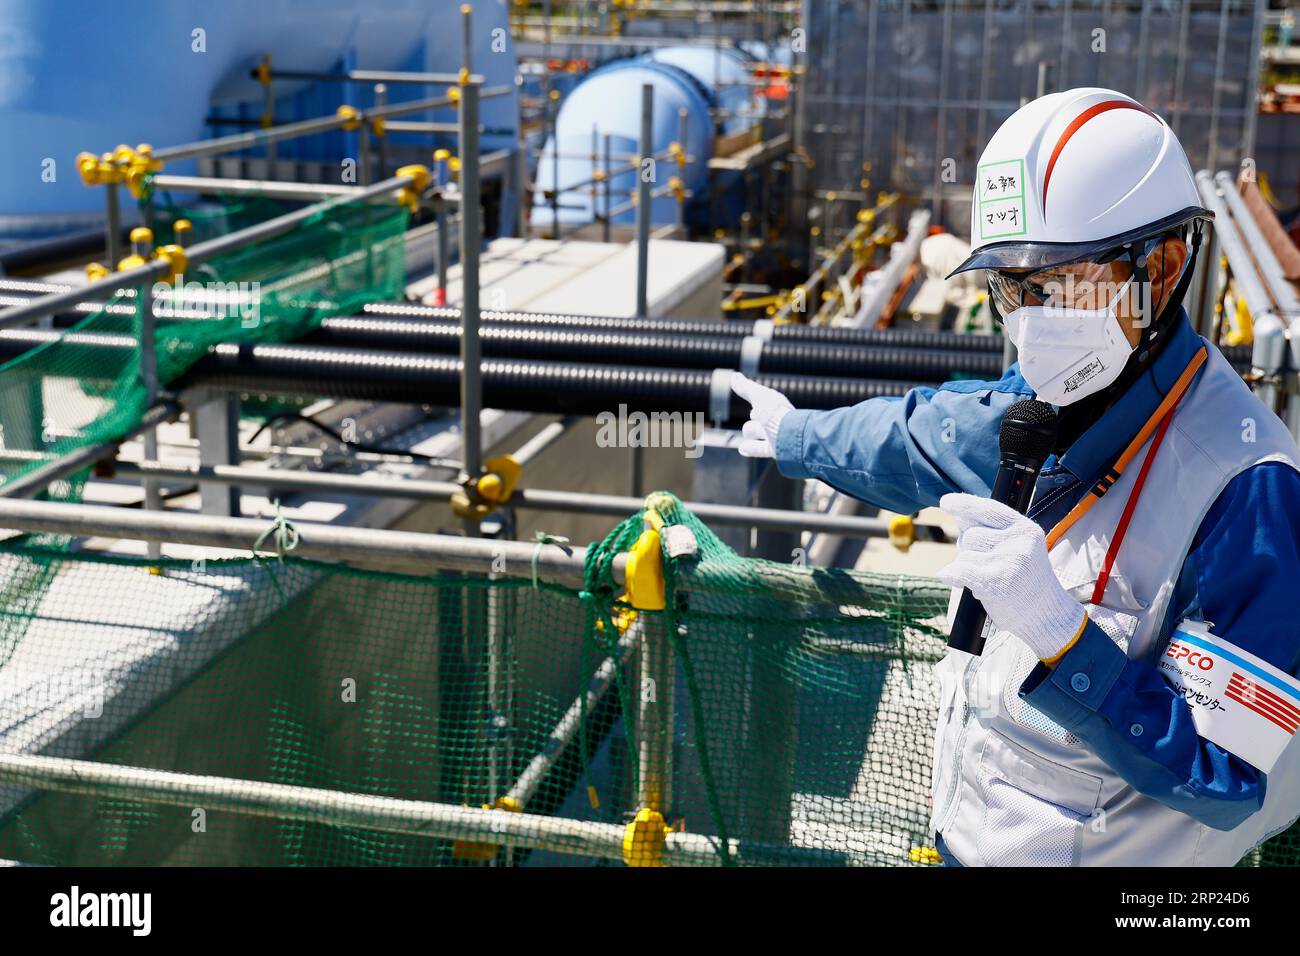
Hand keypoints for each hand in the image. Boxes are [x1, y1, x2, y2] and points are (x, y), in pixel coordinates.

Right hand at [730, 371, 793, 458]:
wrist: (791, 438)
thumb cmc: (776, 413)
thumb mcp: (759, 396)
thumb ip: (746, 387)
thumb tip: (734, 376)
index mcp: (777, 405)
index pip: (765, 401)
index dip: (759, 399)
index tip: (755, 397)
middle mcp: (778, 420)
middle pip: (763, 416)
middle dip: (757, 415)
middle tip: (754, 415)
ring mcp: (777, 435)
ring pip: (760, 433)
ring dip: (752, 432)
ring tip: (747, 433)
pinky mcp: (775, 450)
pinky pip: (760, 449)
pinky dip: (751, 448)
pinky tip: (743, 449)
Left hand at [935, 492, 1086, 661]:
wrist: (1045, 613)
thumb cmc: (1026, 579)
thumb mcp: (1019, 546)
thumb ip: (992, 530)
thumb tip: (960, 515)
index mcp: (1024, 529)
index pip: (988, 509)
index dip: (964, 504)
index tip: (946, 502)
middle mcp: (1018, 542)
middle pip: (970, 534)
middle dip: (969, 549)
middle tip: (986, 565)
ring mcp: (1008, 562)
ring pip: (963, 554)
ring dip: (966, 566)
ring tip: (987, 578)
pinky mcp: (996, 584)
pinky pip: (960, 571)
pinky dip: (951, 574)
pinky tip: (947, 576)